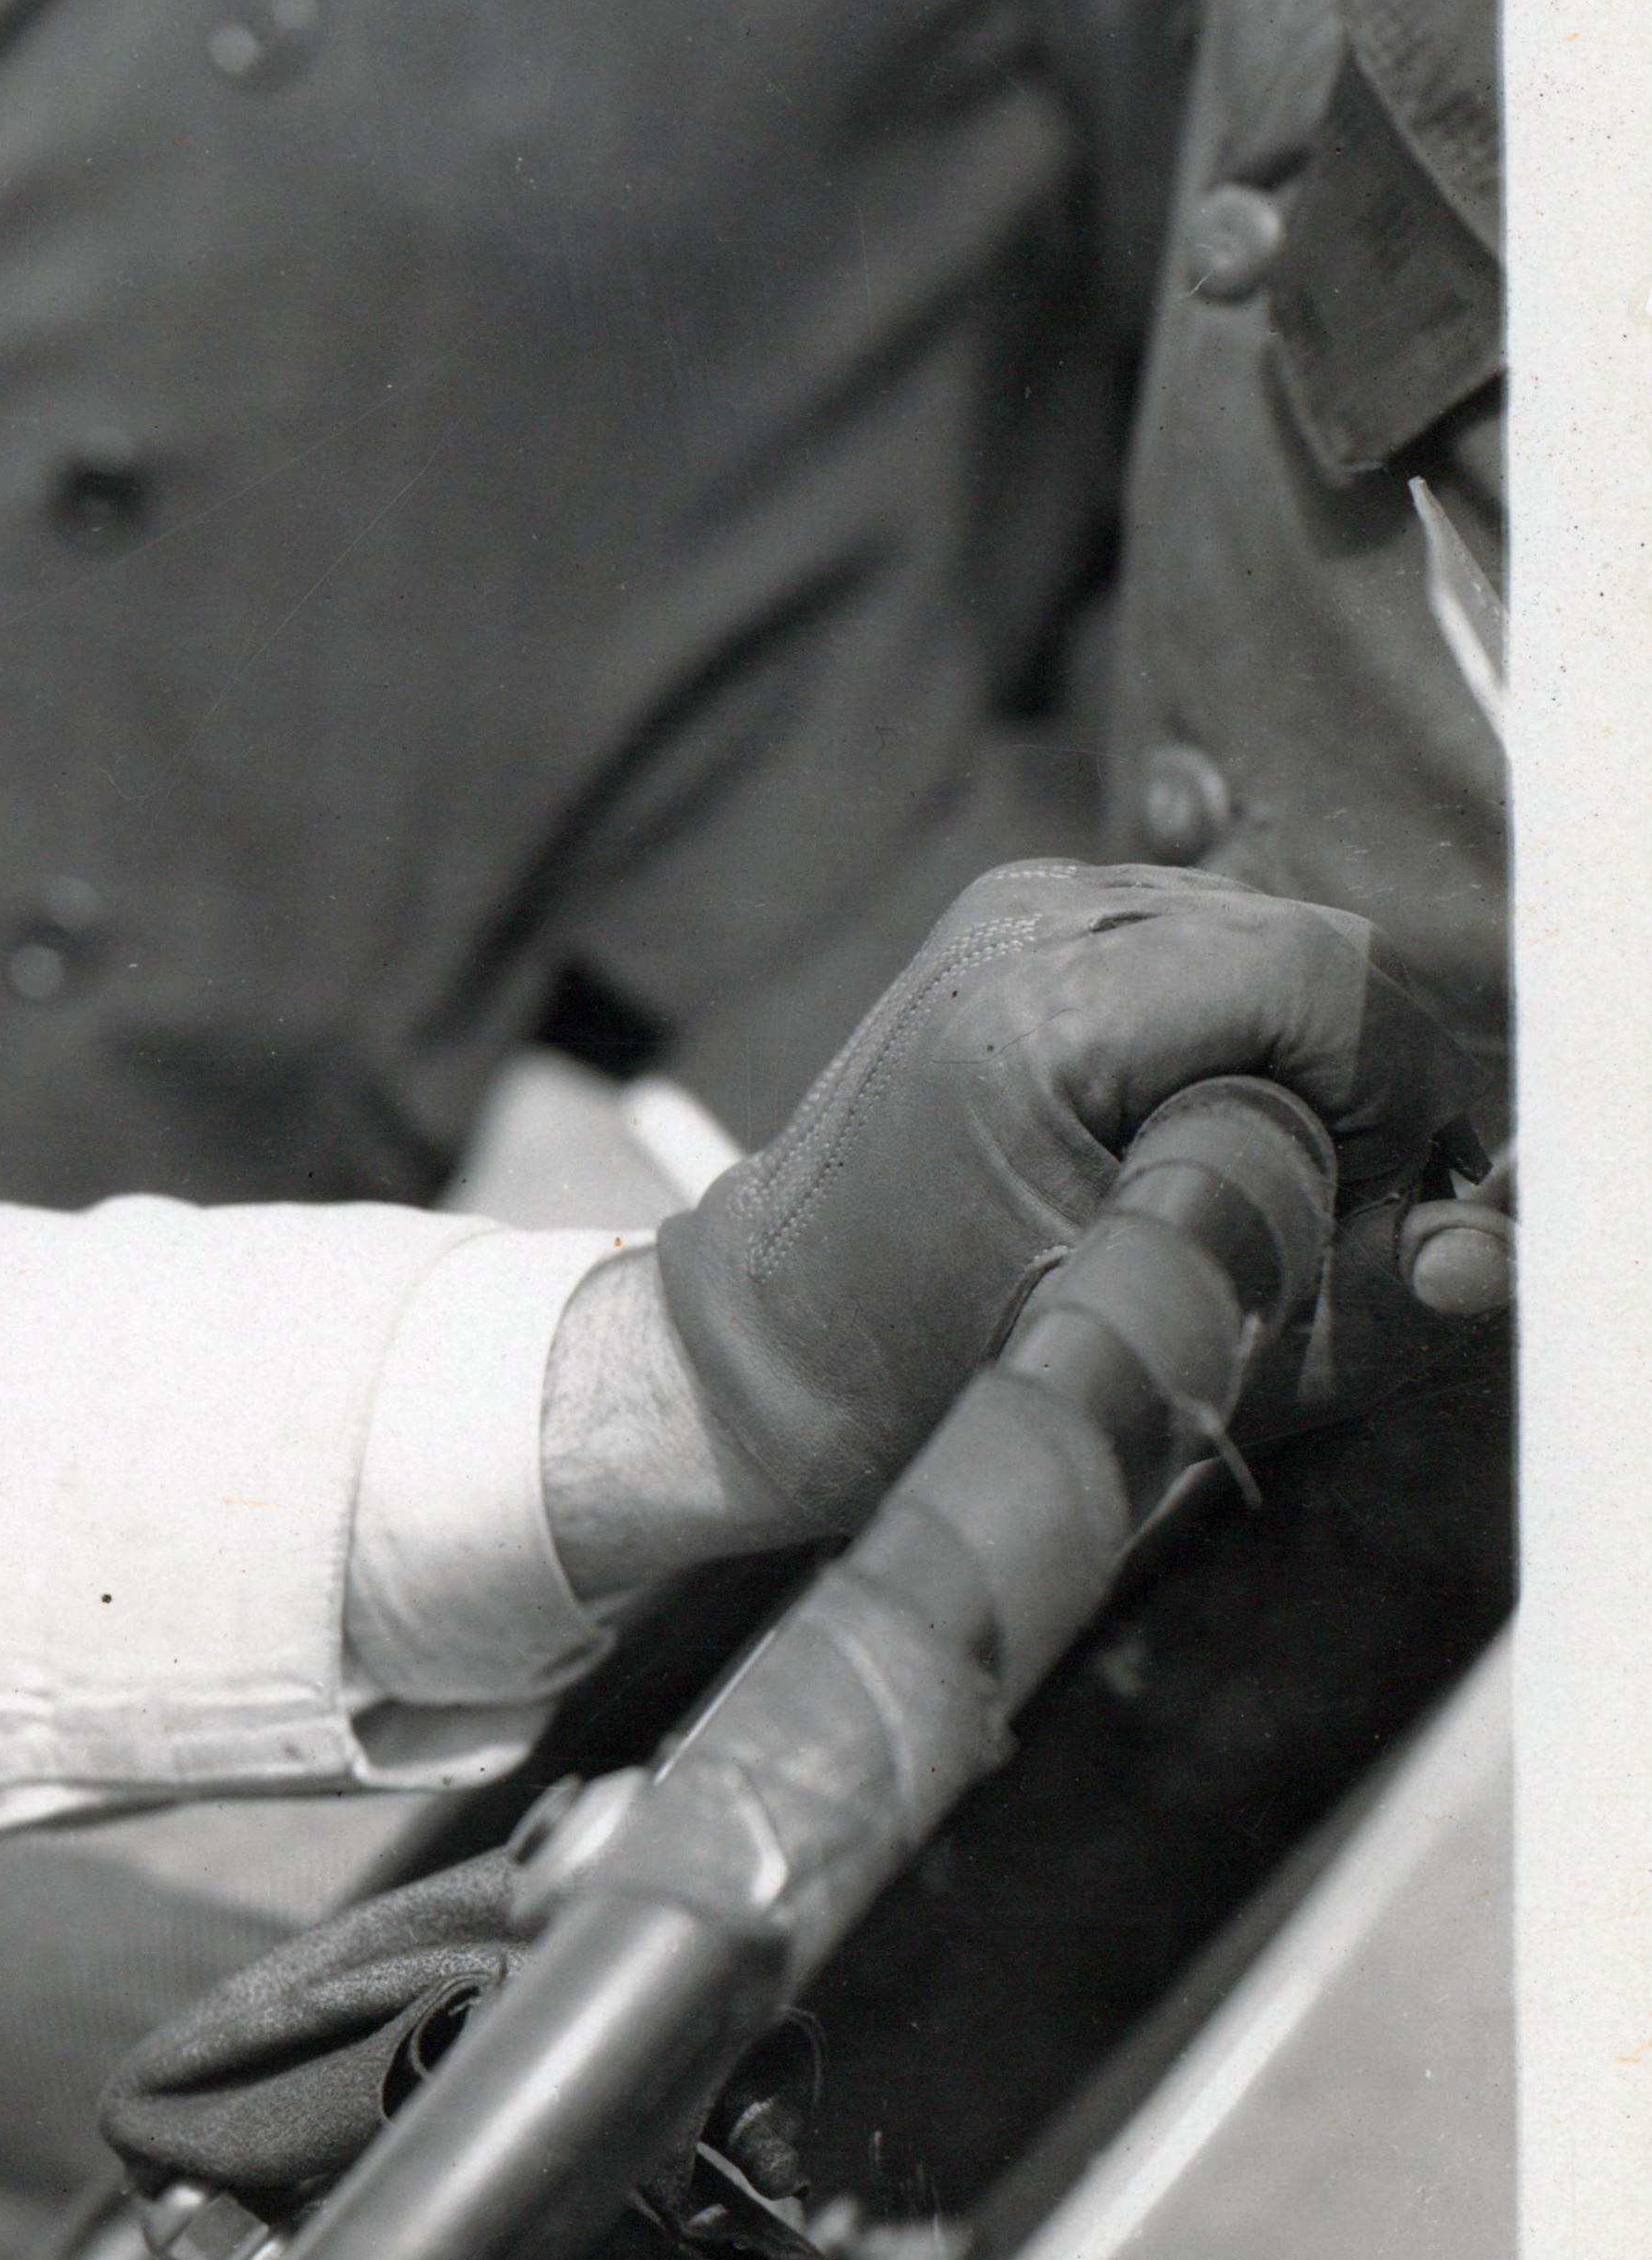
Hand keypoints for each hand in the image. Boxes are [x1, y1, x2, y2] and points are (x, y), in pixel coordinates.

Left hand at [640, 862, 1475, 1538]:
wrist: (783, 1332)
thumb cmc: (954, 1356)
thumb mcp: (1177, 1348)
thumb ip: (1356, 1303)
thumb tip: (1475, 1255)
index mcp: (1049, 1011)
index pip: (1329, 982)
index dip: (1393, 1096)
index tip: (1358, 1201)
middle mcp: (1028, 923)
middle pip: (1316, 949)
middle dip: (1355, 1081)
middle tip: (1302, 1201)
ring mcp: (1019, 903)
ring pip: (1272, 941)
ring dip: (1295, 1057)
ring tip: (1222, 1171)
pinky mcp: (1021, 913)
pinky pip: (1205, 945)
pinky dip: (1234, 1032)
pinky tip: (1173, 1121)